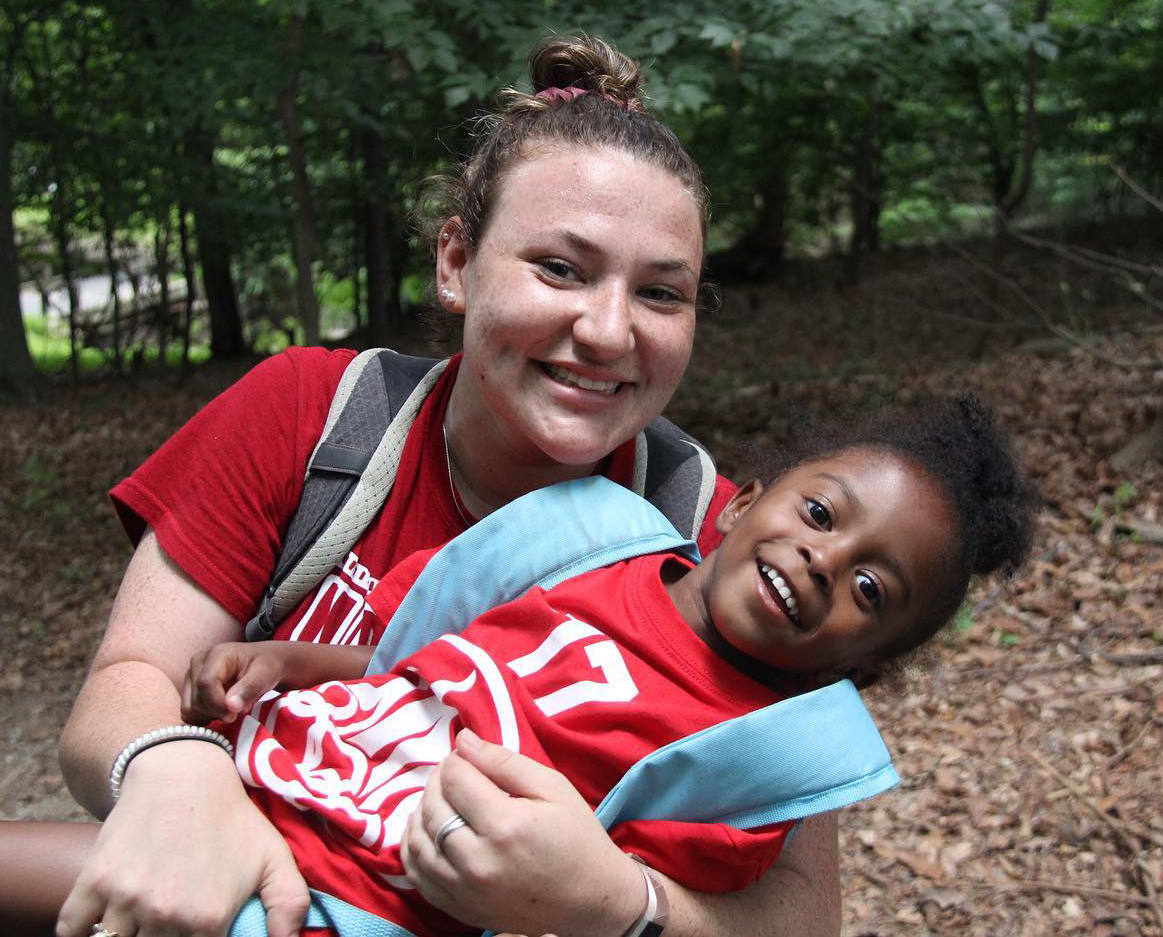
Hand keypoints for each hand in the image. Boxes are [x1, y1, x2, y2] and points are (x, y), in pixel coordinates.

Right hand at [56, 741, 308, 936]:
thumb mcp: (275, 857)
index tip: (195, 929)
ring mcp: (124, 900)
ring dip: (126, 932)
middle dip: (163, 935)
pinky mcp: (92, 882)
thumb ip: (289, 907)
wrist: (182, 771)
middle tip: (169, 917)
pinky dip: (81, 930)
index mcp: (208, 919)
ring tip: (144, 914)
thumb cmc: (232, 818)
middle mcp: (164, 914)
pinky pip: (72, 930)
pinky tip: (103, 919)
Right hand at [181, 641, 286, 723]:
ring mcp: (191, 675)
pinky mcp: (190, 688)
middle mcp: (198, 662)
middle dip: (217, 711)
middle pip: (196, 699)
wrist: (265, 662)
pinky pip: (190, 711)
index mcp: (217, 654)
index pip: (206, 683)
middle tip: (240, 708)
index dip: (217, 704)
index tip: (234, 714)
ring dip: (212, 714)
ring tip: (232, 706)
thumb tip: (230, 706)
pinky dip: (205, 716)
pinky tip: (222, 709)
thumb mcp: (265, 674)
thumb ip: (249, 688)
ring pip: (190, 707)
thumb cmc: (266, 665)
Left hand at [401, 729, 641, 936]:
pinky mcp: (460, 909)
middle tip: (454, 773)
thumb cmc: (577, 837)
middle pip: (433, 807)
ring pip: (418, 841)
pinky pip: (418, 876)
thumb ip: (504, 761)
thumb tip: (462, 740)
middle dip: (437, 781)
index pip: (455, 779)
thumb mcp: (552, 787)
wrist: (592, 900)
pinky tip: (426, 830)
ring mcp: (465, 891)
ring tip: (441, 799)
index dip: (456, 760)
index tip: (467, 757)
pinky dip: (413, 848)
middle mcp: (478, 862)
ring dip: (421, 811)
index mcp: (505, 826)